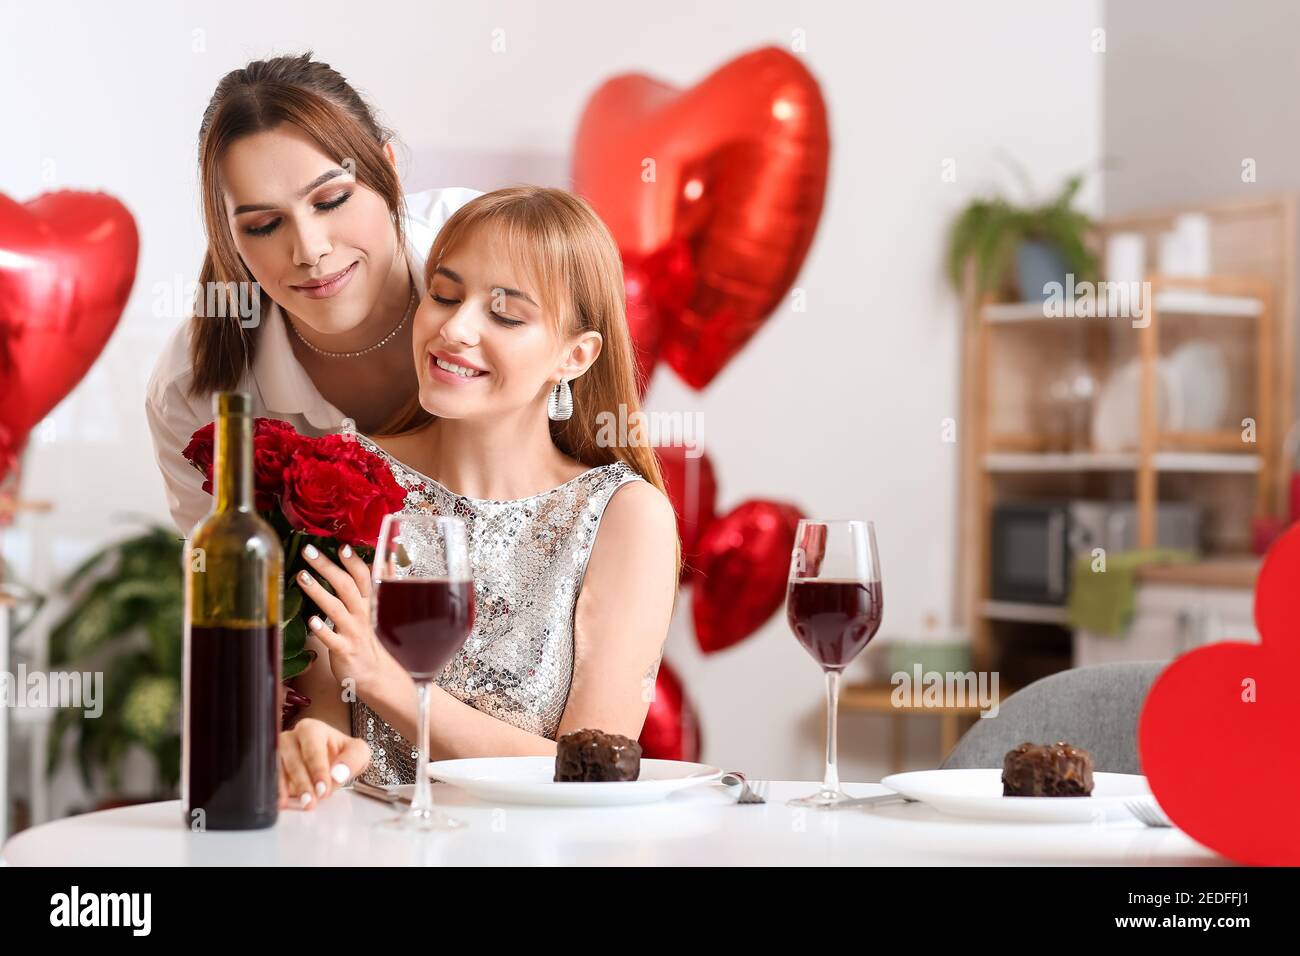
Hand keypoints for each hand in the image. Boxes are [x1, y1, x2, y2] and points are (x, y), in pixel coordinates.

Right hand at [278, 717, 370, 809]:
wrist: (332, 765)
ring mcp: (278, 754)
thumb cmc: (342, 755)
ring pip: (277, 768)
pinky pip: (268, 779)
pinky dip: (275, 792)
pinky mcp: (271, 770)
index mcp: (312, 729)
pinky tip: (282, 803)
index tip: (323, 788)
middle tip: (311, 801)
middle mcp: (291, 738)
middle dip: (302, 782)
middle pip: (292, 758)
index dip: (318, 769)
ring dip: (286, 789)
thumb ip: (352, 760)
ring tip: (300, 804)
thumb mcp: (358, 753)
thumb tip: (337, 774)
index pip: (312, 747)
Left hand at [297, 542, 390, 694]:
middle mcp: (362, 614)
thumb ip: (382, 580)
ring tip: (301, 575)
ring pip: (336, 608)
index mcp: (369, 602)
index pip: (364, 576)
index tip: (342, 546)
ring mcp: (353, 633)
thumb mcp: (379, 607)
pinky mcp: (344, 651)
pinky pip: (332, 639)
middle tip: (308, 550)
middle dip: (327, 566)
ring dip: (318, 591)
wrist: (376, 674)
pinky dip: (322, 630)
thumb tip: (386, 556)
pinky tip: (311, 620)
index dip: (354, 561)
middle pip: (346, 586)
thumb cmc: (371, 637)